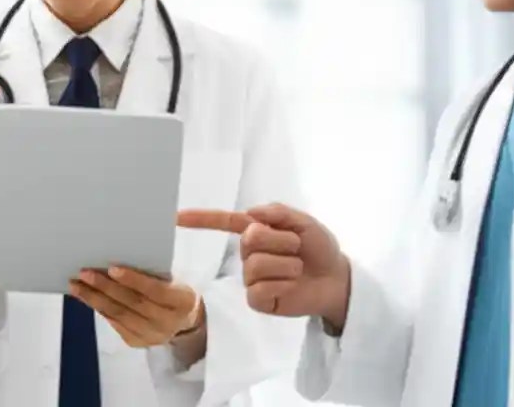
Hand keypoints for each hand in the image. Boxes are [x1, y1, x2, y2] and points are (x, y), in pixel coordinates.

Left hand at [69, 266, 202, 348]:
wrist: (184, 320)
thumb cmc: (174, 289)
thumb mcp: (173, 278)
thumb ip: (151, 272)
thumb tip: (115, 261)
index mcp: (182, 301)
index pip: (154, 290)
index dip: (133, 279)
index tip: (112, 268)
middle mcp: (167, 322)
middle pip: (132, 303)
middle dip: (105, 287)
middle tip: (84, 273)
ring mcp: (151, 336)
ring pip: (119, 315)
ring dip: (94, 299)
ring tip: (76, 285)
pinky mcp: (137, 342)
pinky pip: (114, 323)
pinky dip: (99, 308)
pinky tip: (86, 297)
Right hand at [178, 203, 350, 329]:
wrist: (336, 279)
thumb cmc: (319, 249)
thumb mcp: (304, 222)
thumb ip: (277, 212)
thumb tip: (250, 212)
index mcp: (257, 231)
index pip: (225, 222)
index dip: (201, 219)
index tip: (177, 217)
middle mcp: (249, 254)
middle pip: (249, 240)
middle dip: (280, 241)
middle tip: (296, 248)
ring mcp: (251, 278)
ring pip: (256, 266)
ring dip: (286, 264)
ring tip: (297, 268)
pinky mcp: (258, 300)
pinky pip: (259, 290)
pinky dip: (281, 285)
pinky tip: (291, 287)